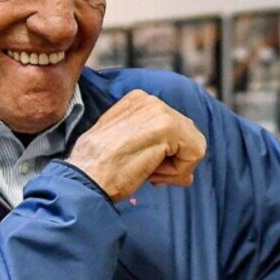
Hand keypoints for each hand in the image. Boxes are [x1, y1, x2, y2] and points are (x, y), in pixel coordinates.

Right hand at [67, 91, 206, 200]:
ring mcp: (160, 111)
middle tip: (147, 173)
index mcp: (137, 101)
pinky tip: (152, 172)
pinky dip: (178, 172)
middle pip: (188, 135)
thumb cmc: (97, 168)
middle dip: (174, 161)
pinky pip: (195, 154)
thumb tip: (182, 161)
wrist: (84, 178)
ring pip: (194, 146)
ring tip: (147, 172)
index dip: (165, 155)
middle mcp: (150, 100)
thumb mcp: (122, 144)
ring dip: (175, 168)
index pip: (174, 128)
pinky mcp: (169, 127)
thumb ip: (150, 141)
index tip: (140, 164)